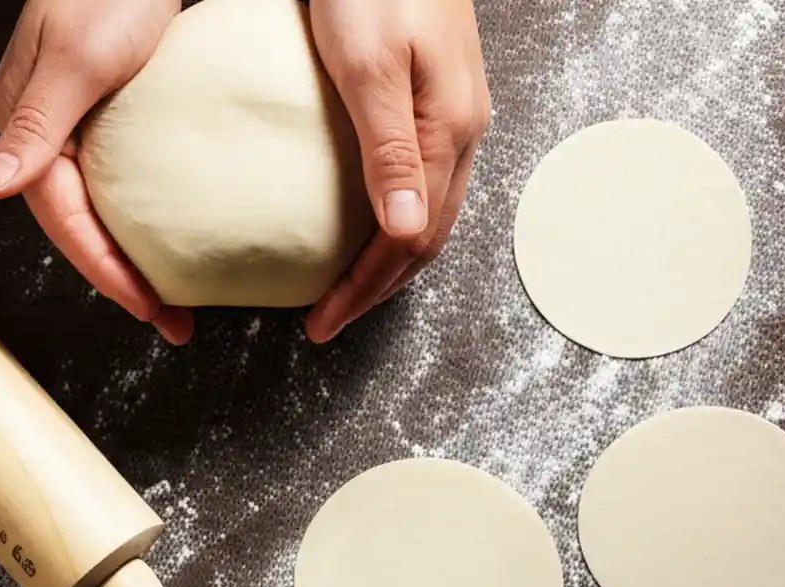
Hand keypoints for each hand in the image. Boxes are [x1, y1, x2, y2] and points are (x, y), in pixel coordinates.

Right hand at [0, 0, 193, 344]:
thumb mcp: (79, 58)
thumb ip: (36, 126)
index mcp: (23, 124)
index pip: (61, 217)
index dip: (104, 269)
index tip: (149, 307)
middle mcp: (41, 132)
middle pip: (76, 223)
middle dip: (120, 278)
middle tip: (170, 320)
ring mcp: (72, 125)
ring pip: (95, 210)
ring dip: (130, 256)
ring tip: (171, 297)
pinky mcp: (104, 116)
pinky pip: (116, 184)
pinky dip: (139, 219)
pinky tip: (167, 240)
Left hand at [306, 0, 490, 342]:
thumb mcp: (369, 66)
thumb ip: (391, 151)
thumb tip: (407, 236)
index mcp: (449, 131)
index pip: (411, 241)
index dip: (366, 290)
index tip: (321, 322)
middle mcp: (463, 130)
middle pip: (427, 236)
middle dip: (377, 287)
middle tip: (328, 319)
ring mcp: (456, 113)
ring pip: (430, 211)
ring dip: (389, 259)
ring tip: (345, 286)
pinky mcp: (439, 95)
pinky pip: (425, 178)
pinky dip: (395, 218)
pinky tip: (368, 221)